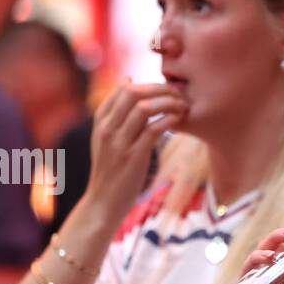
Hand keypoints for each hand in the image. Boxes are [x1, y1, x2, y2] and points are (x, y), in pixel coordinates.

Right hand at [85, 81, 186, 218]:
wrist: (103, 202)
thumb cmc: (111, 170)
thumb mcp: (106, 139)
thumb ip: (116, 113)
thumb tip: (128, 80)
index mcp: (101, 122)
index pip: (123, 89)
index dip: (148, 85)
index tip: (166, 90)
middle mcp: (107, 129)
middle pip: (133, 93)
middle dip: (160, 89)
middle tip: (179, 95)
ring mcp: (119, 143)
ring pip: (144, 109)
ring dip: (168, 103)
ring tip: (183, 107)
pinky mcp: (133, 158)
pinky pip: (153, 130)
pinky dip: (169, 121)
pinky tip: (178, 121)